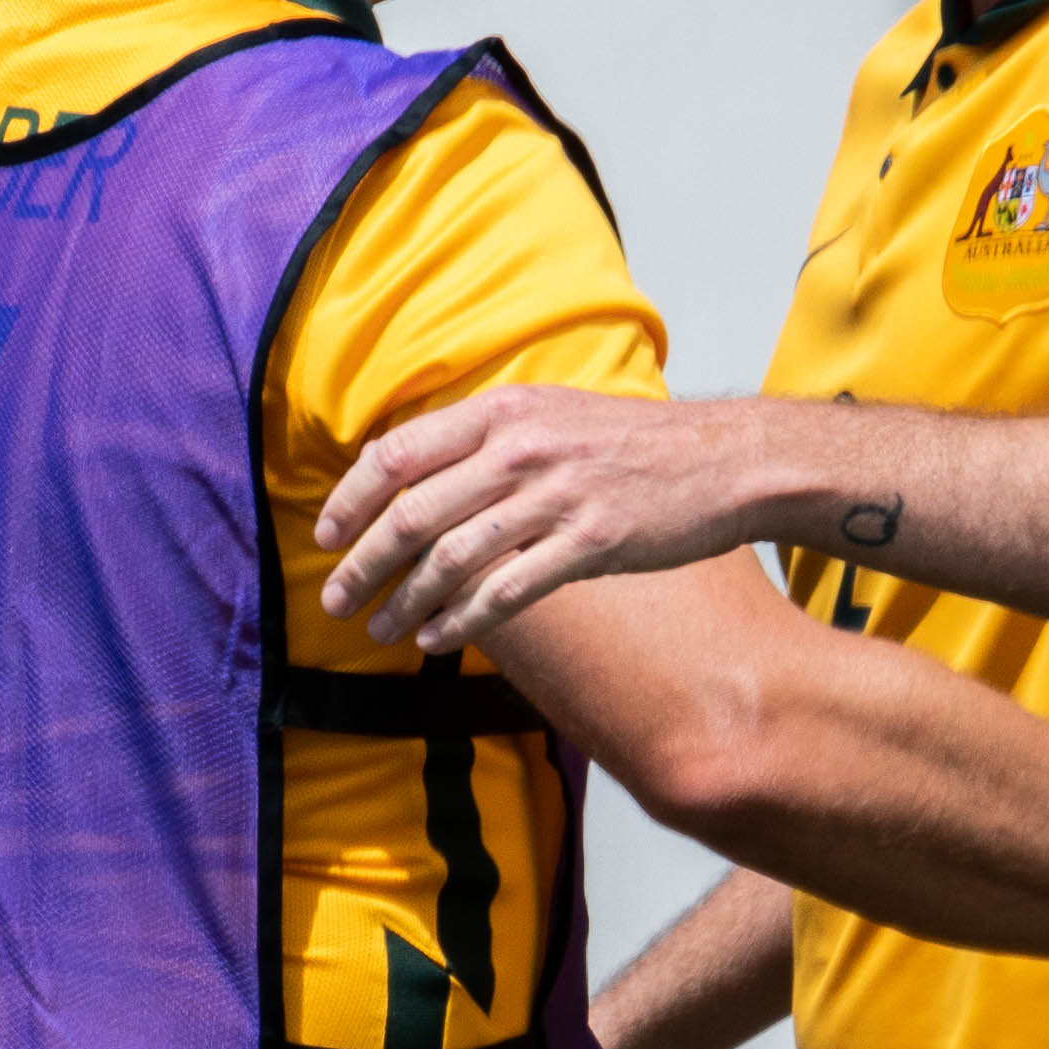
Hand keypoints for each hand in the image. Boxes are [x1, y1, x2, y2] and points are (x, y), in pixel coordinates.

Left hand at [319, 388, 771, 651]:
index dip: (350, 499)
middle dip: (363, 563)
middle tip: (337, 599)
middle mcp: (520, 448)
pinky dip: (462, 620)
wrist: (723, 460)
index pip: (397, 452)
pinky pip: (506, 590)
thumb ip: (488, 438)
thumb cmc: (635, 445)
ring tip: (380, 631)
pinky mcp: (590, 543)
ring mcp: (555, 495)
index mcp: (502, 411)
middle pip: (413, 512)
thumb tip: (418, 473)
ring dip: (404, 601)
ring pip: (451, 557)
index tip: (325, 535)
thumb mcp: (552, 414)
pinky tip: (437, 638)